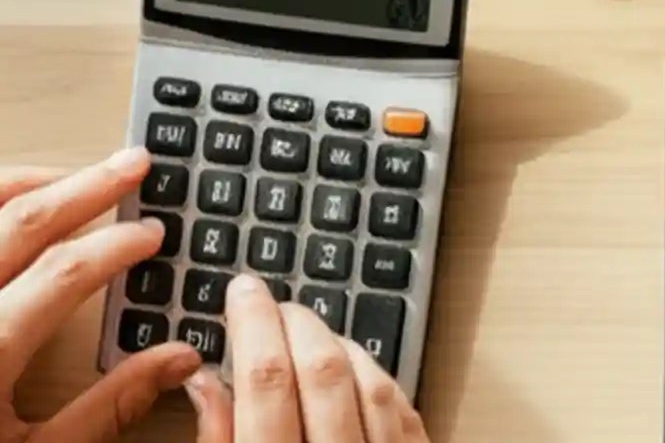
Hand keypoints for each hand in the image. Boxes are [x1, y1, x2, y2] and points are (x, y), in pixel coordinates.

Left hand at [0, 148, 202, 441]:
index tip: (152, 233)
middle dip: (86, 187)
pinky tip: (9, 202)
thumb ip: (110, 404)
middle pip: (20, 222)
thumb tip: (176, 361)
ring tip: (74, 174)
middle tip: (132, 164)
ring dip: (28, 184)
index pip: (64, 272)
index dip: (116, 245)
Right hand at [184, 275, 430, 442]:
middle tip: (275, 305)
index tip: (243, 291)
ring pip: (370, 385)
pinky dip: (378, 380)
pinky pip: (405, 413)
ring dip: (339, 346)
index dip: (254, 325)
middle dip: (297, 324)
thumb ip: (218, 438)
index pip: (265, 382)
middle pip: (322, 373)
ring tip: (310, 333)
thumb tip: (204, 379)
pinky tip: (356, 367)